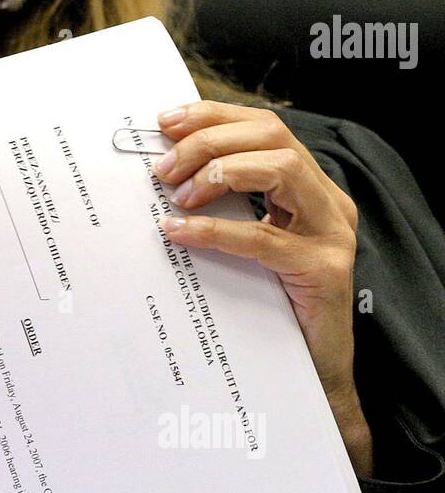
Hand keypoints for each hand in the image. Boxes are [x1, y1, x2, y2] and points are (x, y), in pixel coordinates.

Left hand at [151, 100, 372, 476]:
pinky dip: (215, 230)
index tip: (165, 121)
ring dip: (219, 171)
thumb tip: (162, 178)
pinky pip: (264, 238)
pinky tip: (178, 232)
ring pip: (280, 169)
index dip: (214, 115)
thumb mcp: (244, 247)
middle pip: (273, 136)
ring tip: (177, 195)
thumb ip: (220, 208)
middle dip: (210, 140)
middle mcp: (328, 202)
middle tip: (163, 168)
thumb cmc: (271, 308)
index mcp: (309, 189)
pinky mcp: (322, 271)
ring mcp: (331, 235)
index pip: (265, 127)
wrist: (313, 377)